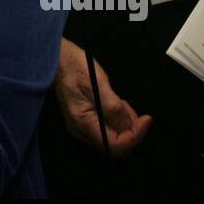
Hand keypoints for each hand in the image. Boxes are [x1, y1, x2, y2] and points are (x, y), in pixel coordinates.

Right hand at [54, 38, 152, 154]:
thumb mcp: (98, 83)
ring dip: (124, 123)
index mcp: (83, 122)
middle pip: (114, 144)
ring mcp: (81, 126)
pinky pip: (105, 128)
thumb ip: (114, 107)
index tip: (146, 119)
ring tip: (122, 101)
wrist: (57, 58)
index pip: (115, 145)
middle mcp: (81, 130)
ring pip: (111, 137)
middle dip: (130, 129)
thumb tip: (130, 126)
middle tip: (134, 109)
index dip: (135, 135)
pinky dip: (116, 119)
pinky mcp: (83, 120)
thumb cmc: (76, 67)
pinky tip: (115, 103)